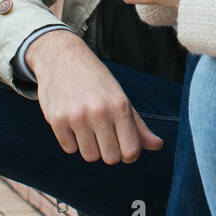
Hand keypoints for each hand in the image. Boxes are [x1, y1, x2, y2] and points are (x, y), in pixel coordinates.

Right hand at [26, 30, 163, 163]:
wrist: (62, 57)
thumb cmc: (96, 81)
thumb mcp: (120, 98)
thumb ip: (138, 125)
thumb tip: (158, 145)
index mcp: (120, 105)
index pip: (131, 150)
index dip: (129, 154)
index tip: (123, 146)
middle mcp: (99, 111)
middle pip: (111, 158)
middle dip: (108, 151)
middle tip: (103, 134)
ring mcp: (76, 116)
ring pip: (89, 156)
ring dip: (89, 146)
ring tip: (87, 126)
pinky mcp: (56, 119)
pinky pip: (69, 149)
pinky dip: (71, 140)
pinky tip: (72, 122)